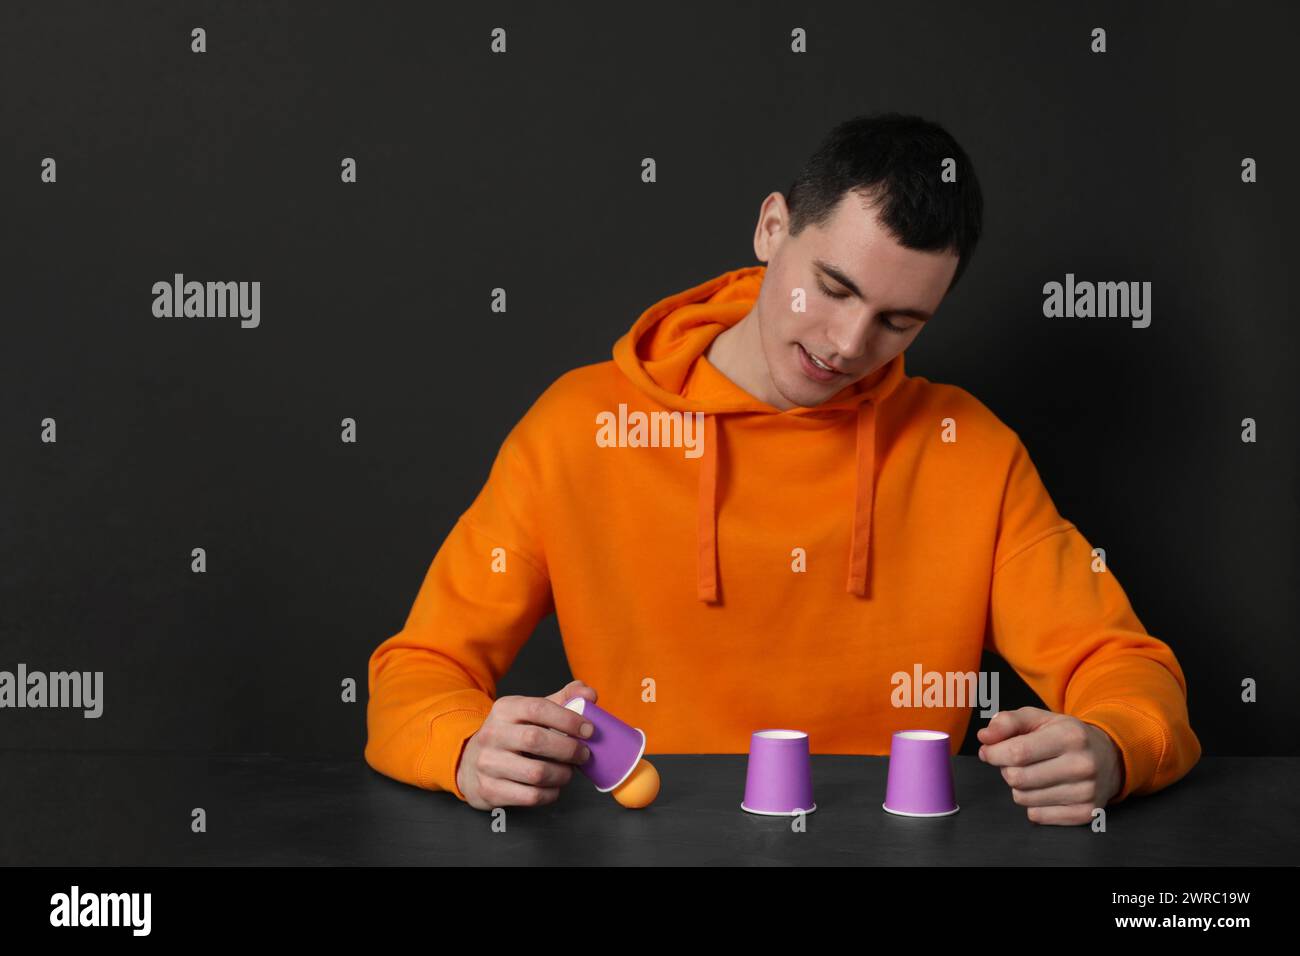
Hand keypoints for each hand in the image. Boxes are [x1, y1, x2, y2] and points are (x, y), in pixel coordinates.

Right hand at [456, 679, 596, 810]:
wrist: (470, 762)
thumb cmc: (511, 735)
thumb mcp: (530, 712)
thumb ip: (562, 700)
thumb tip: (589, 695)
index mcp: (505, 709)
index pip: (538, 708)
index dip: (568, 719)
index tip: (589, 730)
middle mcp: (493, 734)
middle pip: (536, 740)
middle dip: (569, 749)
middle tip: (583, 754)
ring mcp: (488, 763)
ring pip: (536, 773)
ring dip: (562, 774)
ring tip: (568, 771)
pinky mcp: (490, 790)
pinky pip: (530, 796)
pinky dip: (551, 793)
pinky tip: (554, 787)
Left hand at [977, 706, 1123, 824]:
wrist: (1108, 757)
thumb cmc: (1066, 736)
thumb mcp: (1038, 719)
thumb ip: (1007, 722)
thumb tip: (984, 737)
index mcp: (1069, 736)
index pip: (1017, 752)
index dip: (994, 753)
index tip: (989, 751)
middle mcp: (1082, 765)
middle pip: (1018, 778)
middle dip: (1006, 769)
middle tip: (1015, 763)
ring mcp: (1086, 792)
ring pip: (1024, 799)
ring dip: (1019, 787)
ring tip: (1033, 774)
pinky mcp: (1086, 813)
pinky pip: (1037, 816)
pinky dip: (1032, 805)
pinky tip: (1044, 790)